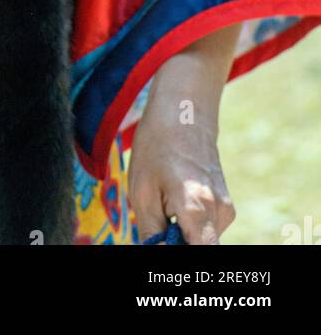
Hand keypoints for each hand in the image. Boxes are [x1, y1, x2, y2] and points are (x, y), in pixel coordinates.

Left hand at [128, 30, 237, 244]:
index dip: (181, 259)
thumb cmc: (157, 146)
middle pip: (200, 250)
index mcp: (198, 209)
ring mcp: (226, 209)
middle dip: (177, 245)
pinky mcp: (226, 205)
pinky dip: (188, 224)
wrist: (184, 110)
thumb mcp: (142, 192)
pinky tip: (173, 198)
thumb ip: (153, 234)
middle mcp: (220, 213)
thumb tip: (158, 255)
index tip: (163, 241)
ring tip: (162, 202)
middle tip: (157, 222)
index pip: (202, 257)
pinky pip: (205, 229)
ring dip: (181, 234)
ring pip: (201, 240)